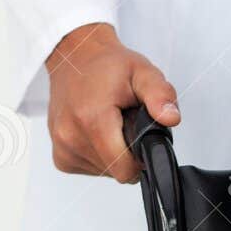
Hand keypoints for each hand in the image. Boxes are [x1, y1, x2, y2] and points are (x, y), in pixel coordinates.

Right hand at [45, 21, 180, 183]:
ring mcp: (62, 148)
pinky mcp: (59, 155)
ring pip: (103, 172)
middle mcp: (71, 136)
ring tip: (110, 124)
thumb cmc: (108, 66)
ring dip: (112, 154)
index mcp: (92, 119)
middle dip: (128, 154)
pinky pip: (88, 168)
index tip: (141, 139)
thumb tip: (171, 118)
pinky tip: (96, 132)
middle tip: (125, 124)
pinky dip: (98, 156)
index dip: (140, 160)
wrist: (75, 58)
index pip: (124, 169)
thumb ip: (160, 95)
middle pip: (116, 172)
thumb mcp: (143, 72)